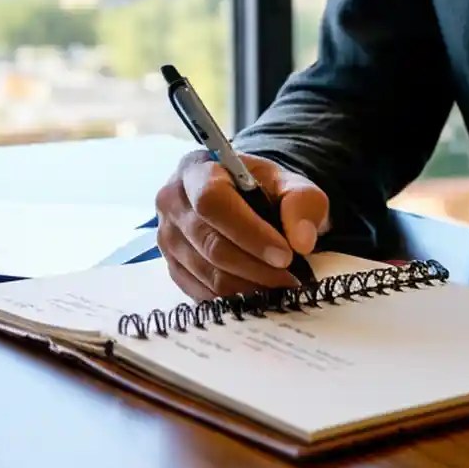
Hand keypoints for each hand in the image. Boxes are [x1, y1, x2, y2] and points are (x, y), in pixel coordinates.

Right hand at [155, 150, 328, 301]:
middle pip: (209, 243)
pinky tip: (258, 291)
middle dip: (255, 266)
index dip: (249, 232)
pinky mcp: (171, 265)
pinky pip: (201, 291)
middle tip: (290, 277)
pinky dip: (234, 297)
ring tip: (280, 285)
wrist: (237, 199)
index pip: (212, 201)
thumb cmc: (260, 189)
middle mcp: (172, 201)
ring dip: (249, 285)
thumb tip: (301, 241)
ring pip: (206, 272)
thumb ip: (302, 203)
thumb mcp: (289, 184)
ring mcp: (166, 236)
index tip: (286, 255)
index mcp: (196, 169)